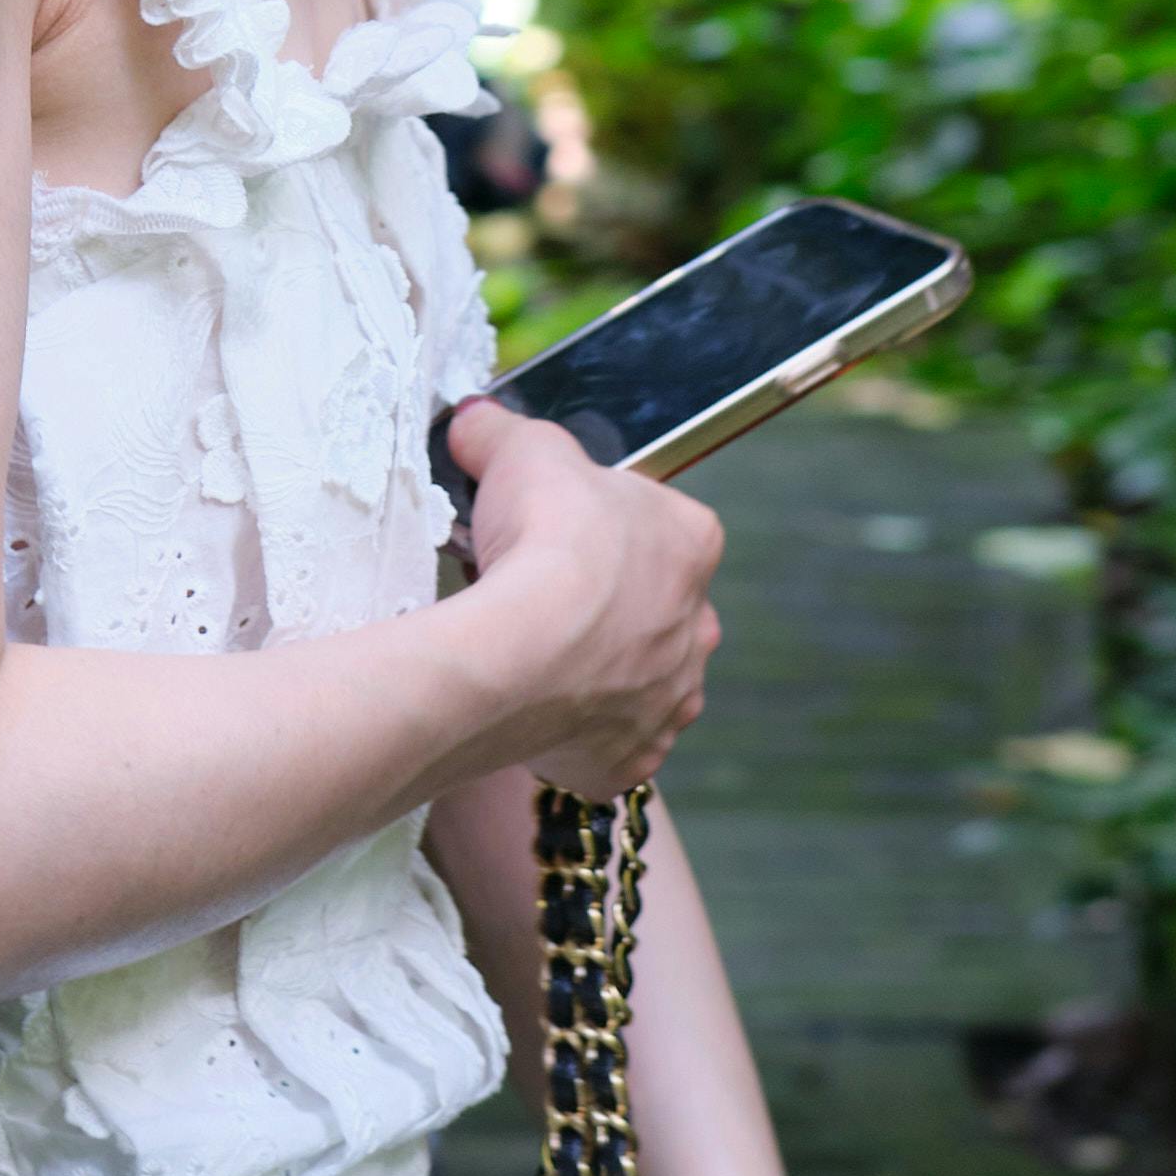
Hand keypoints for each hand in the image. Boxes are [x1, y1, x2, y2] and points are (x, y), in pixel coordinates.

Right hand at [443, 400, 718, 797]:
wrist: (518, 653)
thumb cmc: (542, 541)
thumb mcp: (520, 448)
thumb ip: (502, 431)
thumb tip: (475, 419)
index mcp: (691, 541)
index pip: (659, 524)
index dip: (600, 524)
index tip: (553, 530)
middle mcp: (700, 624)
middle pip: (652, 607)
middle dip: (604, 604)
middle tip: (538, 596)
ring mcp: (670, 697)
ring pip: (638, 680)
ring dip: (597, 670)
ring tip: (532, 659)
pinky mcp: (634, 755)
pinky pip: (610, 743)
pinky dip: (579, 733)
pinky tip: (537, 715)